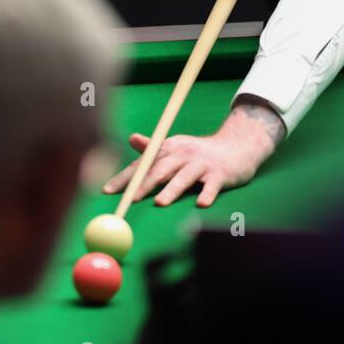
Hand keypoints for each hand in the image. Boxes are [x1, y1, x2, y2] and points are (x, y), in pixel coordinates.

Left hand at [102, 97, 285, 206]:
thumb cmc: (200, 153)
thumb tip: (131, 139)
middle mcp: (184, 154)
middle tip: (130, 199)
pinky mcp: (220, 174)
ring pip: (185, 177)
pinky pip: (212, 186)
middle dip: (144, 184)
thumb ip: (153, 148)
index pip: (143, 163)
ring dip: (172, 190)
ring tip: (160, 203)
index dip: (125, 177)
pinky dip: (207, 194)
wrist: (236, 147)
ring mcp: (202, 164)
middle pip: (161, 169)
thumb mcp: (176, 147)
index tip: (107, 191)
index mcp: (169, 148)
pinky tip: (201, 204)